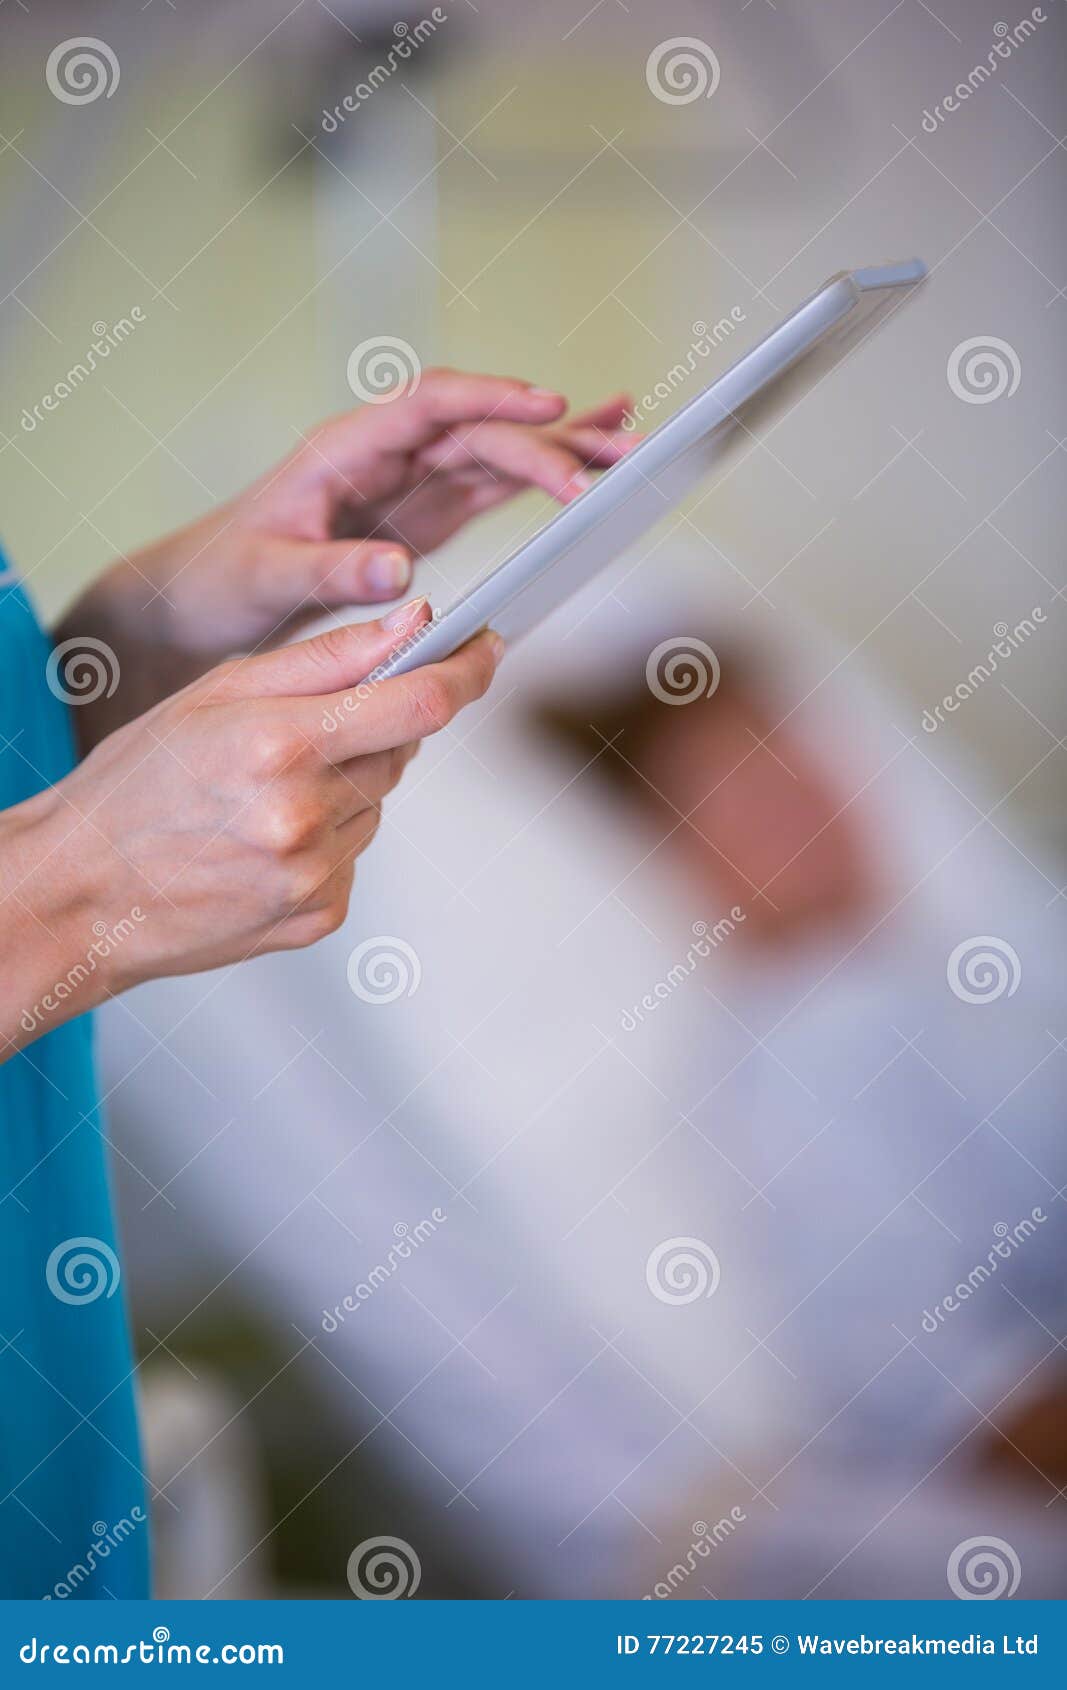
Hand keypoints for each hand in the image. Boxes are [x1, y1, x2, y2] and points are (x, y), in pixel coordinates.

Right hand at [0, 601, 498, 1054]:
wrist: (83, 892)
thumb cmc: (136, 785)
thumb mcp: (217, 694)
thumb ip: (327, 657)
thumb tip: (414, 623)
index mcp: (280, 744)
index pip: (420, 702)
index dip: (468, 670)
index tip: (488, 649)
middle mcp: (305, 815)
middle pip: (401, 750)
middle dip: (374, 728)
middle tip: (305, 730)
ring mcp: (316, 873)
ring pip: (377, 804)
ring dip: (345, 786)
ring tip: (263, 795)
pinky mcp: (320, 915)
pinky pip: (355, 855)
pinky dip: (327, 838)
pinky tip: (264, 840)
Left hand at [57, 372, 633, 743]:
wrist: (203, 597)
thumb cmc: (223, 577)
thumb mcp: (266, 578)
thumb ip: (330, 571)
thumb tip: (399, 571)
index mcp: (345, 450)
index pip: (430, 406)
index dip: (490, 400)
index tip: (544, 407)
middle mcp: (386, 455)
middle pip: (480, 429)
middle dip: (548, 438)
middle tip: (612, 463)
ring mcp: (411, 481)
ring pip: (499, 451)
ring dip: (563, 450)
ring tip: (632, 449)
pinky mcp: (427, 513)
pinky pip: (495, 485)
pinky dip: (543, 475)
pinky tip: (591, 464)